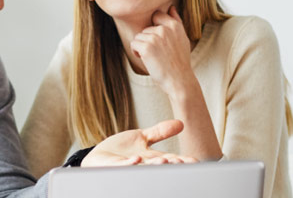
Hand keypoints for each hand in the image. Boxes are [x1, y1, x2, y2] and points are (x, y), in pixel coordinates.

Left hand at [81, 119, 196, 166]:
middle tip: (180, 162)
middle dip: (171, 165)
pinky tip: (138, 159)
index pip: (171, 160)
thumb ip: (160, 132)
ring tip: (164, 160)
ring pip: (145, 168)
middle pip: (160, 166)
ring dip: (155, 165)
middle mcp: (143, 165)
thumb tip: (181, 123)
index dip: (182, 161)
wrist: (99, 159)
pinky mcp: (115, 167)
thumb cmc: (121, 151)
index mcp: (151, 158)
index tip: (194, 161)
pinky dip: (131, 164)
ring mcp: (130, 168)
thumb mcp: (142, 138)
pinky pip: (124, 167)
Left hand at [130, 6, 194, 96]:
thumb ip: (176, 21)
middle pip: (146, 29)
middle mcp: (164, 29)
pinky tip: (146, 59)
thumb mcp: (182, 38)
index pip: (157, 15)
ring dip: (142, 47)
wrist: (179, 80)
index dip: (154, 28)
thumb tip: (171, 7)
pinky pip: (134, 44)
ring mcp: (155, 38)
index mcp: (174, 26)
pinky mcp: (146, 47)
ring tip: (154, 57)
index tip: (158, 40)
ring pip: (139, 36)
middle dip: (148, 40)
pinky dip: (136, 52)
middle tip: (159, 53)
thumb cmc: (180, 60)